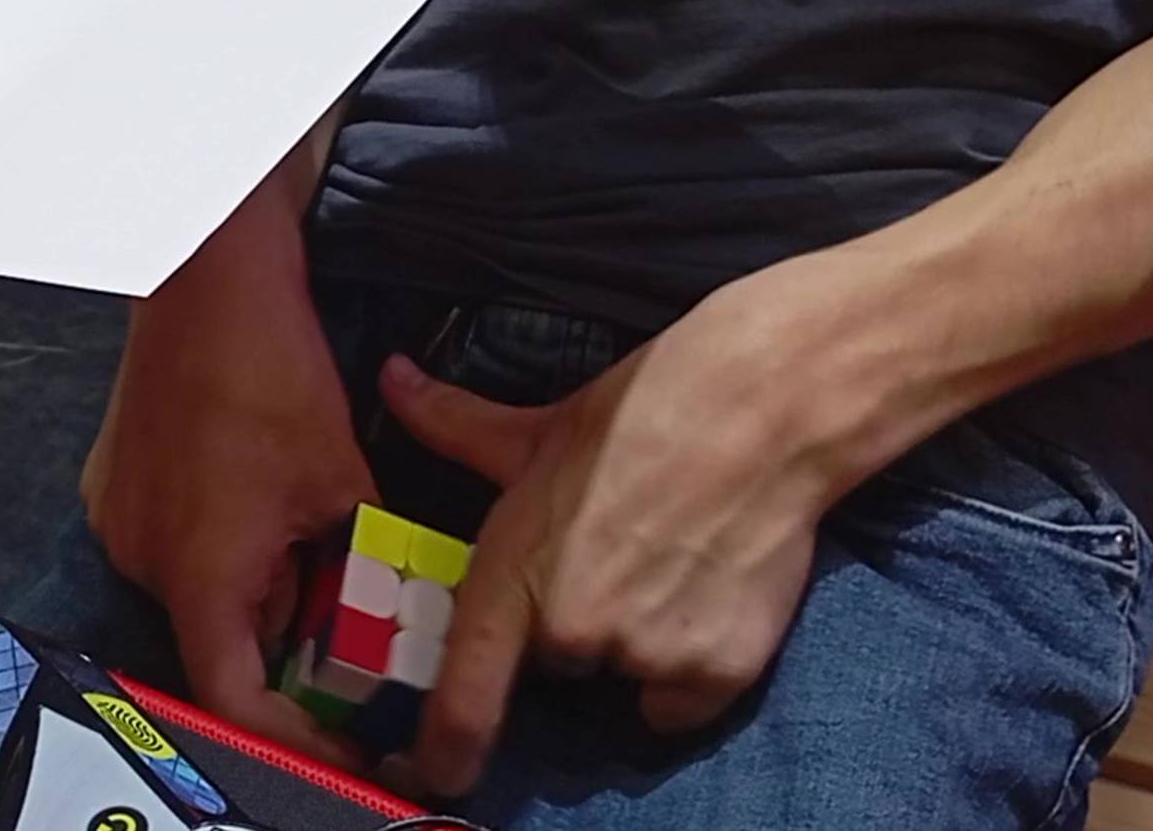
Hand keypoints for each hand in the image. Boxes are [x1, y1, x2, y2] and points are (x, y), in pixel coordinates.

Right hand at [78, 180, 375, 765]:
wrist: (206, 277)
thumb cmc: (269, 365)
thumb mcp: (343, 481)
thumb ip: (360, 565)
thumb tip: (390, 617)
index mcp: (198, 574)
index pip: (233, 700)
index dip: (290, 736)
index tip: (338, 742)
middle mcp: (144, 562)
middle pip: (219, 644)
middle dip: (284, 640)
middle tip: (342, 617)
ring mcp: (119, 526)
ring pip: (198, 594)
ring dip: (252, 585)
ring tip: (298, 528)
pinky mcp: (112, 493)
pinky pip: (171, 548)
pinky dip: (219, 547)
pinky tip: (254, 496)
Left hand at [378, 278, 867, 797]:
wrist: (759, 415)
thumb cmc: (640, 414)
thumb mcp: (533, 429)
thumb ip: (452, 423)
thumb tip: (393, 380)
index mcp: (511, 582)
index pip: (462, 704)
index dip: (440, 754)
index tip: (431, 772)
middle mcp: (572, 634)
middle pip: (556, 662)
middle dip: (572, 625)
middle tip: (609, 560)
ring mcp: (645, 658)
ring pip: (622, 675)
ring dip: (635, 641)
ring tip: (666, 565)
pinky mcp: (715, 673)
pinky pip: (681, 696)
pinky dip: (691, 664)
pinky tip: (705, 597)